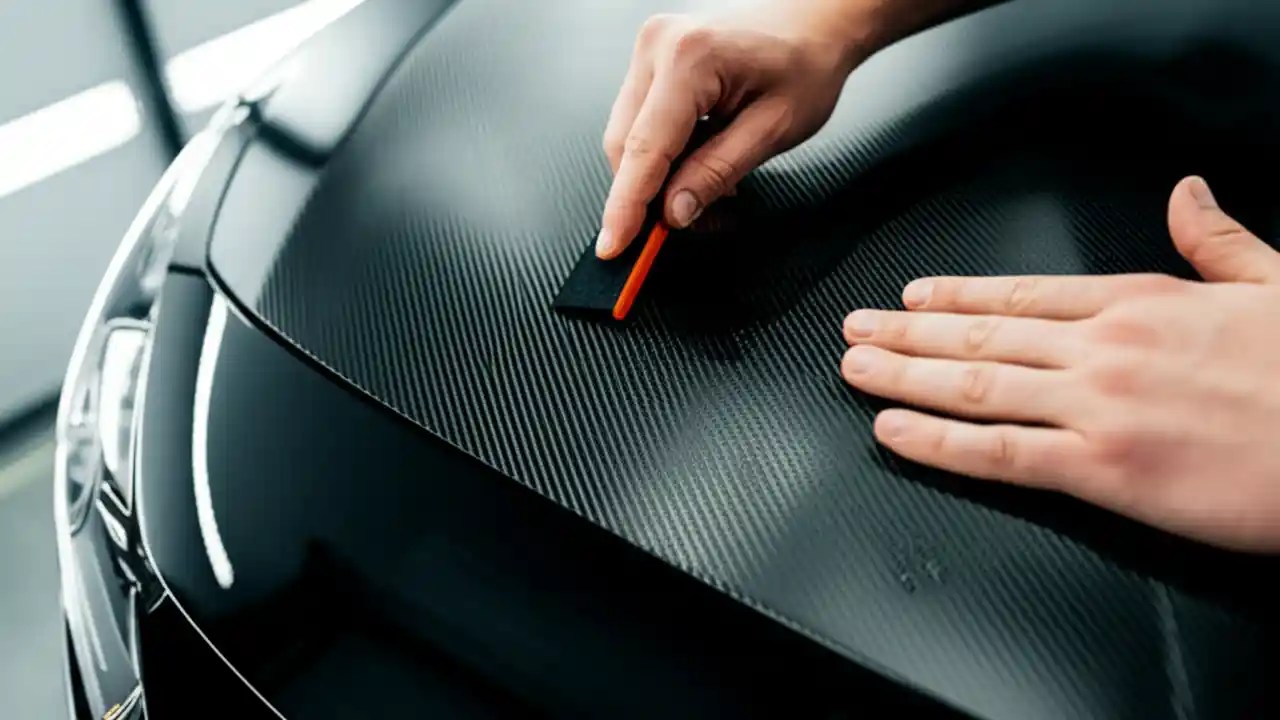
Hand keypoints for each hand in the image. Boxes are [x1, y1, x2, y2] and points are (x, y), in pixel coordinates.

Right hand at [597, 3, 871, 258]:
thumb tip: (674, 213)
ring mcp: (650, 50)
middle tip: (697, 220)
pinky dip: (664, 154)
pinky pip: (640, 122)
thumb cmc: (806, 63)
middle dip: (651, 196)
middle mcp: (658, 46)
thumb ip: (717, 172)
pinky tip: (700, 158)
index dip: (626, 206)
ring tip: (712, 184)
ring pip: (627, 137)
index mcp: (690, 58)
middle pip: (625, 145)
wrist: (814, 22)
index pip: (644, 149)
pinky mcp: (651, 61)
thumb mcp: (774, 129)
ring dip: (660, 176)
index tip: (613, 246)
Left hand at [840, 176, 1279, 553]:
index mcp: (1140, 303)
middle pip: (980, 336)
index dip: (957, 296)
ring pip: (973, 386)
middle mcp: (1103, 349)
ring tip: (853, 369)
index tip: (911, 297)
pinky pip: (998, 454)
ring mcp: (1096, 407)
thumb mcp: (1274, 284)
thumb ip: (1217, 241)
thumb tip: (1187, 196)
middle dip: (907, 334)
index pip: (1023, 294)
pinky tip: (893, 433)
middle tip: (853, 330)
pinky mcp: (1103, 469)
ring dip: (902, 377)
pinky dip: (936, 443)